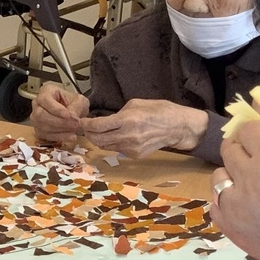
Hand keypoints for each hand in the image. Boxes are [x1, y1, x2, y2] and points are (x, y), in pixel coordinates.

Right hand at [29, 82, 88, 146]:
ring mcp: (36, 118)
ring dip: (60, 130)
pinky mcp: (39, 130)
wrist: (73, 114)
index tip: (67, 115)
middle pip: (41, 115)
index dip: (56, 109)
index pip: (45, 100)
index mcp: (46, 92)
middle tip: (74, 124)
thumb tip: (72, 116)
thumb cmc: (73, 103)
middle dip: (59, 122)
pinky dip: (59, 137)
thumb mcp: (80, 101)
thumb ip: (77, 106)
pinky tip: (70, 136)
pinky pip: (46, 136)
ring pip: (42, 126)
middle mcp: (37, 105)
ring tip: (74, 130)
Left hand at [79, 98, 208, 157]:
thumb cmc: (159, 111)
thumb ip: (118, 113)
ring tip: (98, 132)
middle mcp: (128, 136)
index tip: (81, 122)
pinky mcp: (135, 155)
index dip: (86, 125)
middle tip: (86, 128)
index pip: (98, 126)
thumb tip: (105, 120)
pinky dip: (112, 143)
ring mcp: (131, 148)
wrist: (177, 127)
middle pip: (98, 139)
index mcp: (127, 120)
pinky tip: (116, 136)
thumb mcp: (136, 104)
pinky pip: (117, 149)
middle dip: (89, 134)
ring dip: (99, 139)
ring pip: (105, 146)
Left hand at [214, 120, 259, 259]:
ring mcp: (237, 208)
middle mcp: (248, 179)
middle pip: (230, 150)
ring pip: (219, 178)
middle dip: (245, 147)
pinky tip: (247, 204)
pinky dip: (227, 200)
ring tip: (255, 182)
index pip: (249, 128)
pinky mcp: (234, 231)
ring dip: (233, 173)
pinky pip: (216, 206)